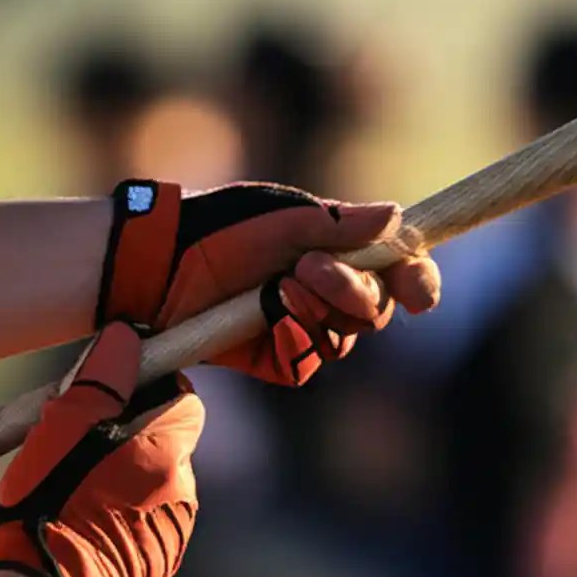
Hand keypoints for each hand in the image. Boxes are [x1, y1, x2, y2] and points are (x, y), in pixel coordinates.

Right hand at [0, 323, 202, 576]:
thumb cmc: (48, 508)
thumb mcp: (64, 427)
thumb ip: (102, 379)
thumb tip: (126, 338)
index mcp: (166, 450)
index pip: (183, 397)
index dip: (149, 390)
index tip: (115, 396)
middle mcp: (183, 488)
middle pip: (170, 439)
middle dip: (136, 432)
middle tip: (84, 443)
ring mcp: (177, 527)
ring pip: (161, 479)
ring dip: (131, 474)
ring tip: (79, 487)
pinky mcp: (163, 558)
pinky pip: (153, 518)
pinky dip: (129, 512)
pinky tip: (89, 518)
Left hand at [96, 180, 439, 384]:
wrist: (158, 265)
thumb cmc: (220, 229)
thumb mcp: (282, 219)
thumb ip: (339, 224)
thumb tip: (397, 216)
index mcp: (341, 251)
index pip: (399, 271)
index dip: (417, 280)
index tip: (417, 288)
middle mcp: (331, 292)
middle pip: (378, 309)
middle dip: (353, 289)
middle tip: (310, 267)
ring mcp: (305, 326)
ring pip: (345, 337)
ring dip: (318, 310)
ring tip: (277, 286)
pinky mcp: (278, 358)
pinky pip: (307, 360)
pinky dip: (293, 336)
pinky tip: (267, 314)